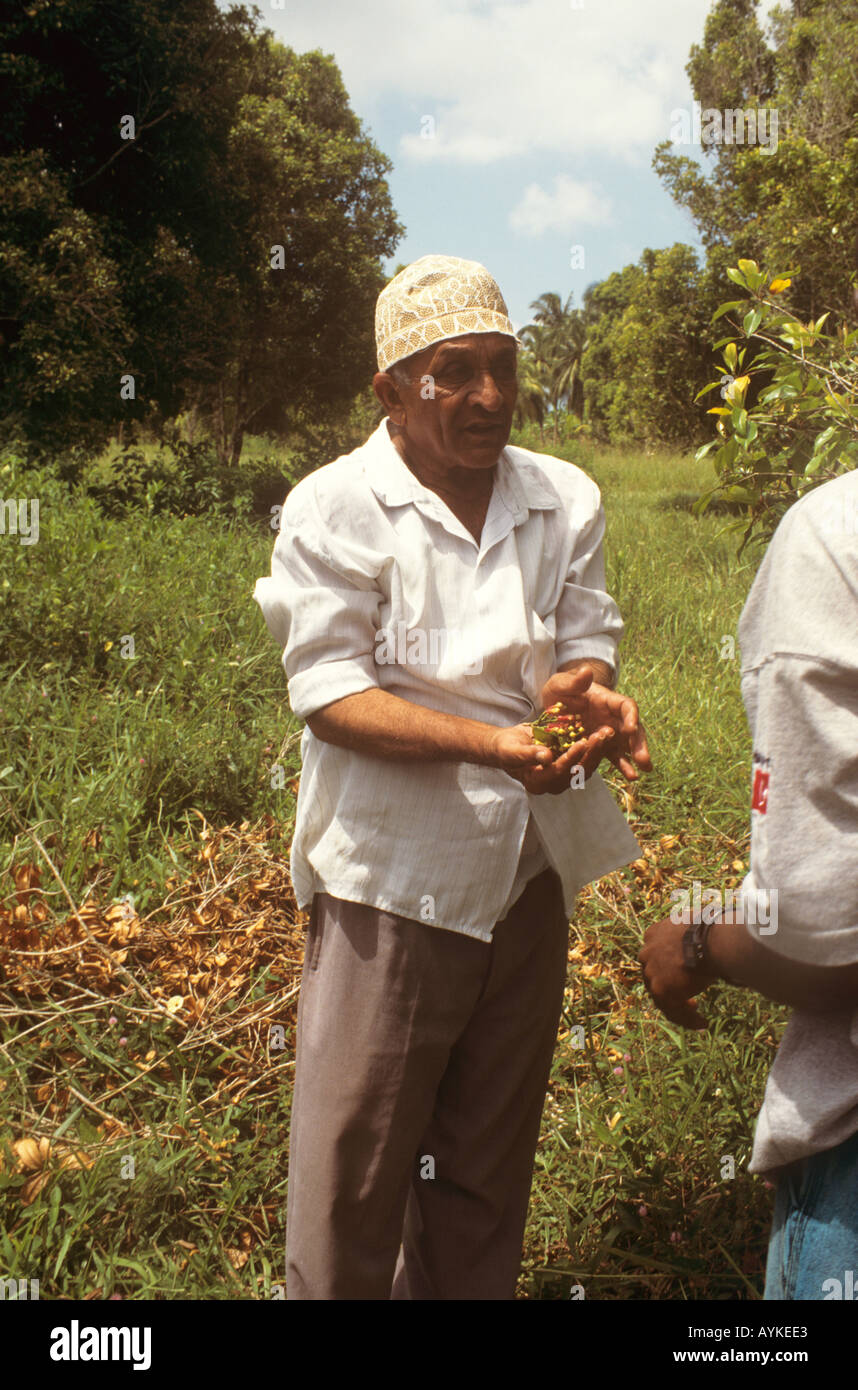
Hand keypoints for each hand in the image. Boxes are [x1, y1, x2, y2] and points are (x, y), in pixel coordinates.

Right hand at [484, 722, 612, 793]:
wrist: (508, 746)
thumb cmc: (506, 748)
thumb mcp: (511, 749)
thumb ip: (527, 754)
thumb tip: (545, 757)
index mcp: (537, 783)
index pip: (557, 772)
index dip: (570, 758)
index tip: (582, 743)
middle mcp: (553, 784)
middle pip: (576, 772)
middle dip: (591, 753)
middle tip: (602, 735)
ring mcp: (563, 777)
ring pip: (585, 767)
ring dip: (597, 750)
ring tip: (607, 732)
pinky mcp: (570, 767)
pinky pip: (586, 760)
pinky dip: (595, 748)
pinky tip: (603, 734)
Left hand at [540, 665, 651, 781]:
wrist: (553, 705)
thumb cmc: (559, 690)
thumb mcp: (560, 684)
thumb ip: (573, 681)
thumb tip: (586, 671)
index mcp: (607, 699)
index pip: (625, 706)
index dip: (631, 716)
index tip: (632, 727)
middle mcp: (613, 716)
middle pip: (632, 728)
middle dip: (638, 744)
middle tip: (643, 759)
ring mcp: (609, 732)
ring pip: (627, 744)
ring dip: (635, 758)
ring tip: (641, 772)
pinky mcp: (602, 745)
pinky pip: (614, 756)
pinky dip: (623, 766)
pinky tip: (630, 777)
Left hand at [638, 917, 716, 1029]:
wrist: (711, 938)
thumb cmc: (713, 929)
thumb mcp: (699, 926)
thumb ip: (696, 935)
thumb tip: (713, 929)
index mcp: (654, 934)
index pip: (657, 956)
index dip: (669, 969)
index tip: (685, 977)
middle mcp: (647, 953)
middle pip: (656, 978)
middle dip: (672, 990)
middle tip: (689, 1001)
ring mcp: (652, 972)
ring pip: (663, 998)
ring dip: (681, 1009)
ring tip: (697, 1017)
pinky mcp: (661, 989)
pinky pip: (673, 1010)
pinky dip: (688, 1019)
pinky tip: (702, 1023)